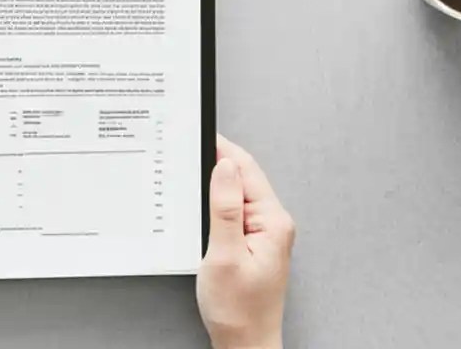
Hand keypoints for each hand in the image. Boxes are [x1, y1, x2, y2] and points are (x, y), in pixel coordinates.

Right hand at [197, 135, 295, 348]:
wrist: (245, 343)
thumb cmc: (238, 309)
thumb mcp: (224, 254)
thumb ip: (225, 207)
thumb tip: (224, 167)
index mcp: (272, 221)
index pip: (246, 169)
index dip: (222, 149)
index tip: (200, 133)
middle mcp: (273, 223)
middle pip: (242, 178)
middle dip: (216, 163)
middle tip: (187, 150)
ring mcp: (264, 233)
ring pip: (237, 194)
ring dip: (215, 184)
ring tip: (190, 175)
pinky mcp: (253, 243)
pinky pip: (234, 212)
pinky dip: (216, 204)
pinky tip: (201, 206)